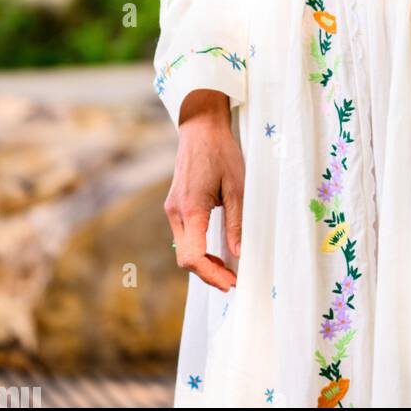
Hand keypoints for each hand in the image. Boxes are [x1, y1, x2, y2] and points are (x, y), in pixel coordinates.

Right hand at [164, 90, 244, 293]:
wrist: (200, 128)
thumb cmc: (221, 153)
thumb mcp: (237, 187)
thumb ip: (236, 222)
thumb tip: (238, 254)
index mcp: (190, 209)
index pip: (193, 257)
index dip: (212, 275)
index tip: (232, 282)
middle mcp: (175, 213)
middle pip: (185, 259)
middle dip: (208, 273)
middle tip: (233, 280)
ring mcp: (172, 210)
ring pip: (183, 250)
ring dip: (203, 263)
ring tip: (228, 269)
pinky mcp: (175, 206)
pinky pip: (184, 237)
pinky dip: (198, 250)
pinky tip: (216, 252)